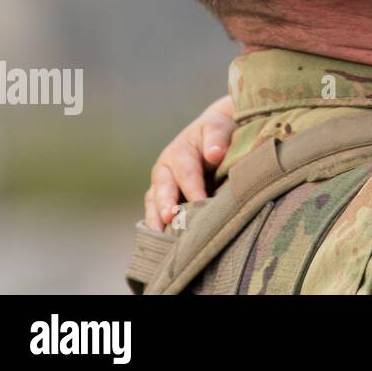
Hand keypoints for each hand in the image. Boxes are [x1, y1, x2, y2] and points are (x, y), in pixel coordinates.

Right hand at [143, 94, 236, 230]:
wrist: (211, 132)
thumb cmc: (217, 131)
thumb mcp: (218, 128)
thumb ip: (216, 139)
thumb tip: (214, 154)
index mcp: (178, 153)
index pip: (186, 173)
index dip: (193, 189)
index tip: (200, 202)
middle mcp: (164, 170)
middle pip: (163, 190)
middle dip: (165, 206)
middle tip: (169, 220)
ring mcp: (161, 186)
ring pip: (153, 204)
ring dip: (156, 220)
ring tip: (160, 238)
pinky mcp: (162, 198)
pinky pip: (155, 212)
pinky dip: (157, 226)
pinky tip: (162, 242)